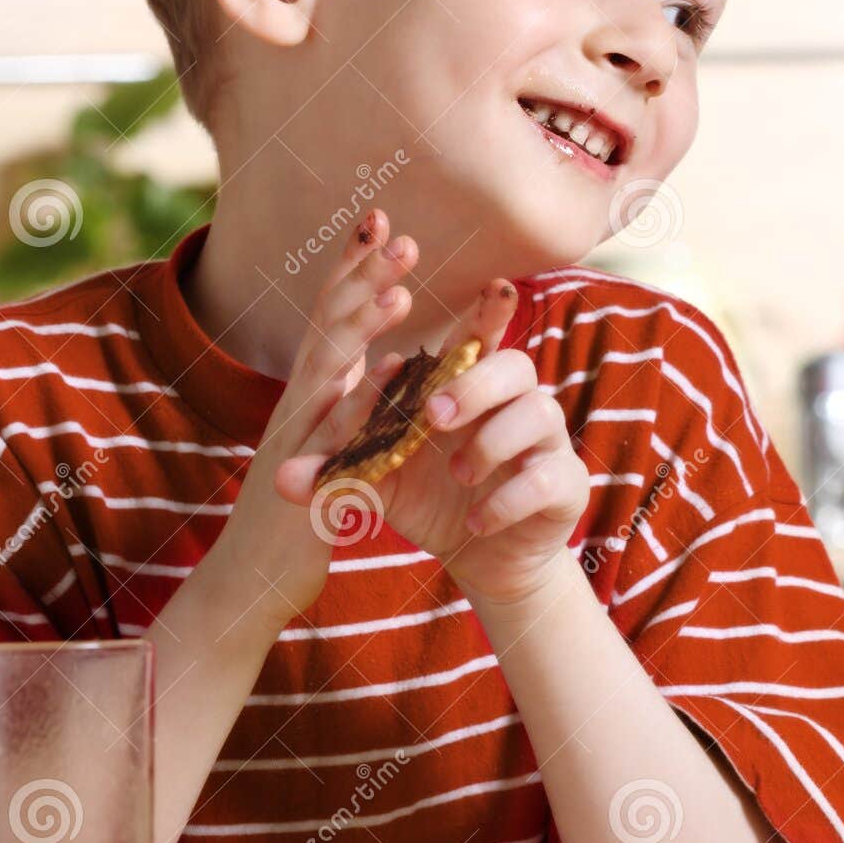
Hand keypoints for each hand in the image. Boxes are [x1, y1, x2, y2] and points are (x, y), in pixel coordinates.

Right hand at [212, 208, 418, 628]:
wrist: (249, 579)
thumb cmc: (296, 510)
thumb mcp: (324, 443)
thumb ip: (342, 402)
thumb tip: (364, 362)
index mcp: (308, 394)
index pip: (329, 317)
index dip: (351, 269)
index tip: (378, 220)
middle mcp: (296, 405)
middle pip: (327, 327)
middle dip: (360, 277)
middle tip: (395, 231)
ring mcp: (296, 441)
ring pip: (326, 372)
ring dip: (360, 329)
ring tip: (398, 290)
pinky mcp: (306, 482)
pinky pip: (335, 437)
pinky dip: (360, 403)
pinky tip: (389, 375)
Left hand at [277, 271, 590, 607]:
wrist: (478, 557)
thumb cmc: (428, 500)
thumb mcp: (379, 482)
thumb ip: (338, 470)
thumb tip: (279, 479)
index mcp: (469, 388)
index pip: (481, 338)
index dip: (489, 311)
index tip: (494, 285)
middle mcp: (515, 404)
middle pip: (514, 365)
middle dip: (473, 385)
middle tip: (433, 416)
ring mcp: (546, 443)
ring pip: (539, 414)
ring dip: (492, 442)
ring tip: (459, 473)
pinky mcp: (564, 486)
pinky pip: (545, 478)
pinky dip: (507, 498)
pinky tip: (476, 520)